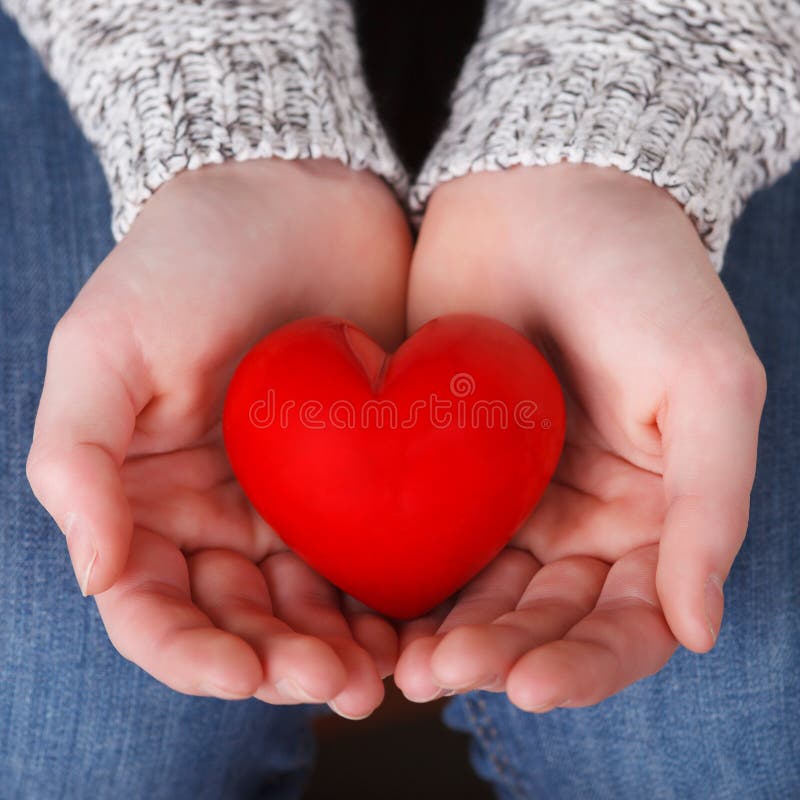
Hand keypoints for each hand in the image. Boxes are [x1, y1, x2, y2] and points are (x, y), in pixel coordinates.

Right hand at [26, 158, 411, 717]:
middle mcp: (217, 510)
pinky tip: (415, 624)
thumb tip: (94, 573)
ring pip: (308, 605)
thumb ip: (76, 458)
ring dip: (338, 649)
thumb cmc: (186, 261)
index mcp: (145, 494)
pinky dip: (385, 600)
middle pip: (241, 619)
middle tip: (338, 683)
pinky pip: (369, 556)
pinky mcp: (359, 474)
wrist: (292, 197)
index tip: (243, 675)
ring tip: (381, 675)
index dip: (191, 653)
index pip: (154, 605)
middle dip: (281, 664)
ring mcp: (293, 497)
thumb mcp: (103, 346)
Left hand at [394, 163, 765, 709]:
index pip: (630, 619)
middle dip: (501, 656)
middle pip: (545, 617)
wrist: (544, 193)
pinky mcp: (445, 466)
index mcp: (654, 510)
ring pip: (481, 594)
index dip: (586, 663)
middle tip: (444, 674)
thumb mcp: (709, 383)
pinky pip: (426, 540)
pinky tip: (373, 613)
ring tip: (406, 665)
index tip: (531, 688)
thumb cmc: (643, 278)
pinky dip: (406, 583)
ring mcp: (508, 495)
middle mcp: (582, 516)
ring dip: (448, 635)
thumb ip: (712, 506)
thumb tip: (698, 629)